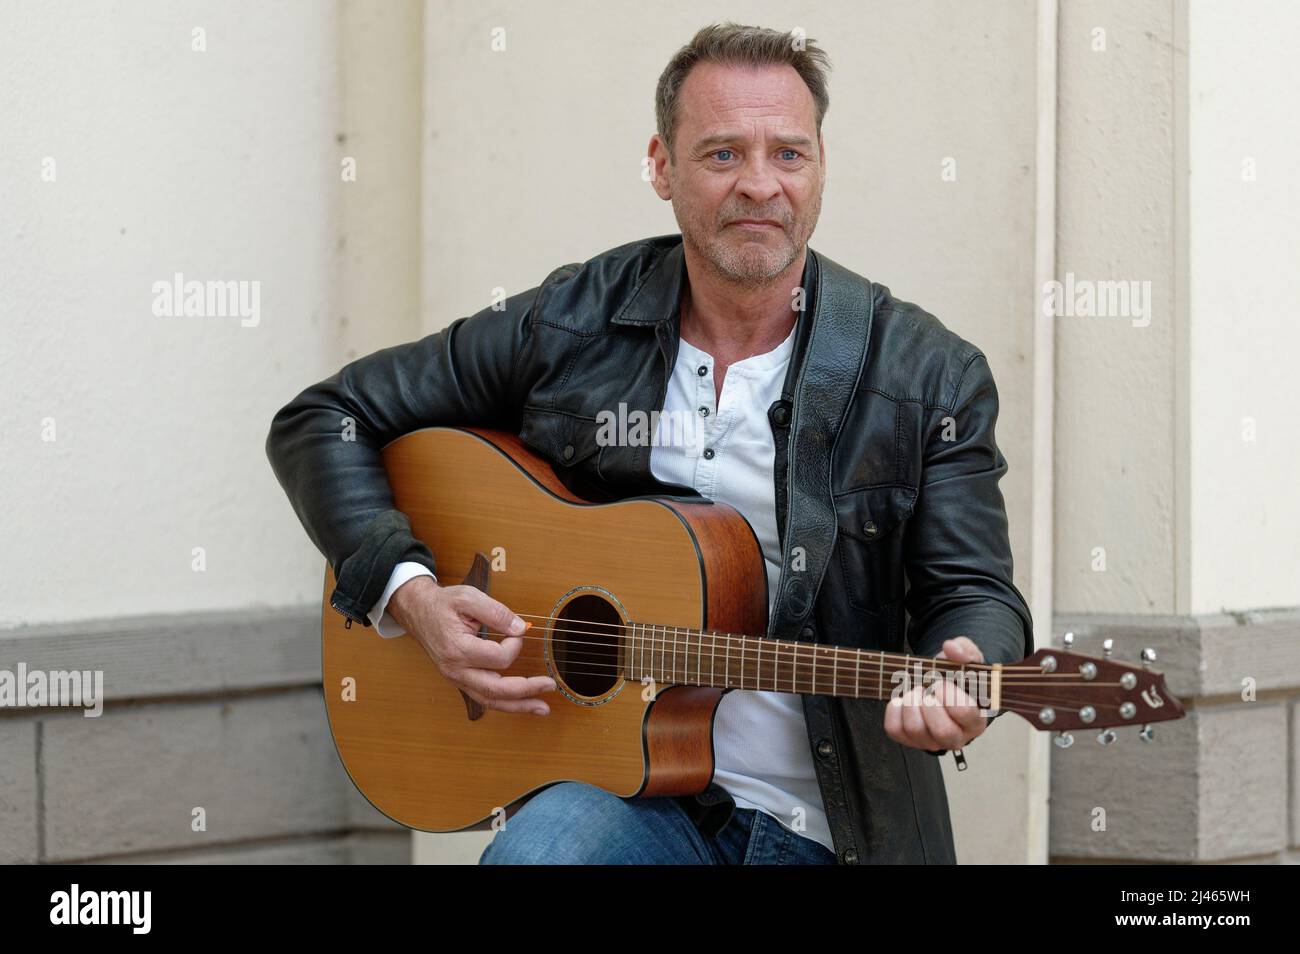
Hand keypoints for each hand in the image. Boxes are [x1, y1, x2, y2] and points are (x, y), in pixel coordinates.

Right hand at [388, 576, 557, 715]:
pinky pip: (484, 697)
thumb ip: (496, 612)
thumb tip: (519, 629)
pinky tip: (523, 704)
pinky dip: (506, 703)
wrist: (418, 612)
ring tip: (543, 708)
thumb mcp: (468, 597)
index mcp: (457, 649)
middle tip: (550, 685)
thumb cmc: (443, 604)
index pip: (497, 658)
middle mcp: (456, 670)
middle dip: (526, 690)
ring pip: (490, 700)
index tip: (516, 631)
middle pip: (495, 689)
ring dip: (518, 706)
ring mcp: (457, 679)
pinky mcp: (460, 680)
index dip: (514, 645)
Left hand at [884, 637, 987, 751]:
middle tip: (928, 688)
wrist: (939, 684)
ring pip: (916, 730)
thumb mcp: (966, 658)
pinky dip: (894, 709)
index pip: (965, 713)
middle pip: (943, 732)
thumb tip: (951, 648)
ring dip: (911, 703)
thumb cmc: (957, 676)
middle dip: (930, 703)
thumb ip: (964, 650)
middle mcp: (956, 737)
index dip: (950, 694)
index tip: (942, 682)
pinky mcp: (909, 739)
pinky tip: (903, 698)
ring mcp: (931, 741)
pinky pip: (895, 729)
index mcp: (976, 720)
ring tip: (916, 690)